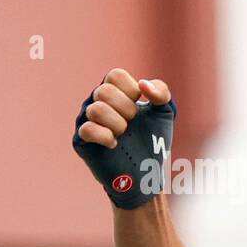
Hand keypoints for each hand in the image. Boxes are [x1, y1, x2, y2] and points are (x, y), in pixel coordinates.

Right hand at [73, 68, 176, 208]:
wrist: (148, 171)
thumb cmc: (154, 140)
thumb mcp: (165, 113)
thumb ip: (161, 93)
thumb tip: (143, 83)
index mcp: (114, 92)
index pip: (115, 75)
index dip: (132, 90)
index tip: (140, 107)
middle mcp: (96, 102)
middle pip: (104, 91)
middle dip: (127, 109)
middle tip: (133, 123)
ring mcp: (86, 120)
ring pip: (96, 109)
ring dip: (118, 124)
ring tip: (124, 134)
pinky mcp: (82, 140)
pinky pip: (88, 129)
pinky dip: (106, 137)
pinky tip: (114, 144)